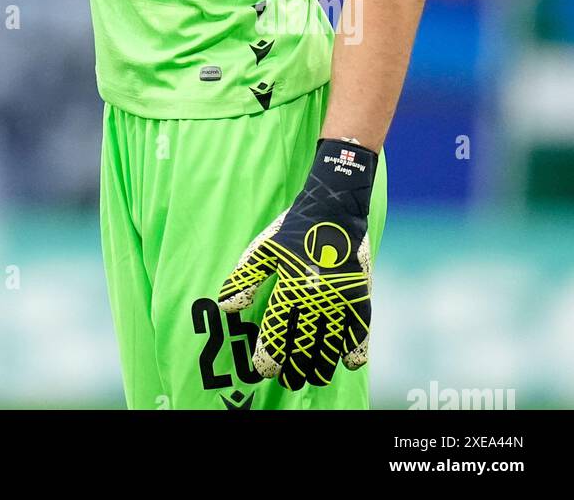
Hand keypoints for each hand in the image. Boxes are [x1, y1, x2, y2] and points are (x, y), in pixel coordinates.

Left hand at [217, 138, 376, 389]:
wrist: (334, 207)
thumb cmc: (293, 228)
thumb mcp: (263, 249)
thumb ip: (244, 278)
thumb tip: (226, 307)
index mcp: (289, 286)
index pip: (276, 331)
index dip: (269, 355)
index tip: (264, 369)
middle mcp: (316, 297)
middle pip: (303, 345)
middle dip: (294, 368)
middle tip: (288, 380)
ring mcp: (341, 298)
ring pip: (331, 345)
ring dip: (321, 367)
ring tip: (312, 378)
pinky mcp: (360, 295)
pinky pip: (361, 330)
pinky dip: (356, 349)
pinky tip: (349, 364)